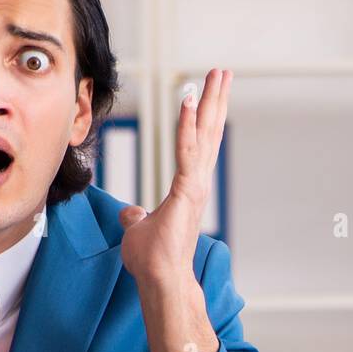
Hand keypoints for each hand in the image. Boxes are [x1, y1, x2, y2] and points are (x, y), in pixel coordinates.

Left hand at [118, 68, 231, 285]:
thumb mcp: (139, 231)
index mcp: (188, 188)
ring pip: (204, 136)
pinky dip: (186, 126)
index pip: (197, 145)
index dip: (201, 118)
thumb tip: (131, 214)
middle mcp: (198, 183)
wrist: (161, 280)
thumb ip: (136, 218)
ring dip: (210, 103)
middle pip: (209, 133)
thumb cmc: (153, 261)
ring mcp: (196, 186)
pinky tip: (188, 102)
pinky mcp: (187, 191)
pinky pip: (186, 151)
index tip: (204, 93)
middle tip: (222, 72)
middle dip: (215, 101)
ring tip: (216, 75)